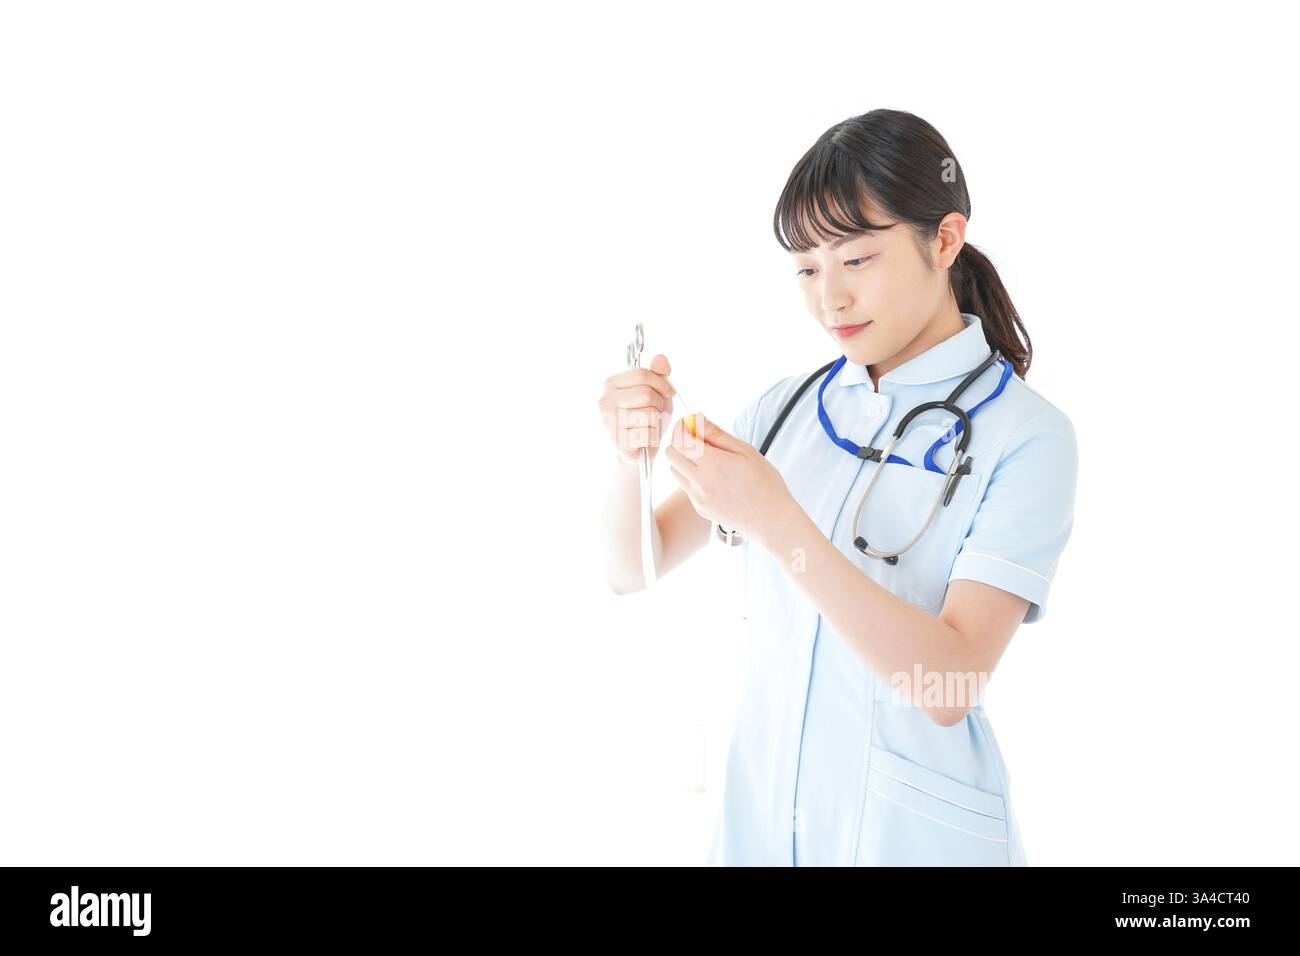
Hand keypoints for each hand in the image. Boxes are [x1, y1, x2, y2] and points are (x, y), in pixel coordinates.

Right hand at [595, 353, 676, 466]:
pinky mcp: (616, 439)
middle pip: (646, 394)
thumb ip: (659, 374)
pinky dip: (653, 437)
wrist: (639, 451)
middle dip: (659, 405)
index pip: (642, 374)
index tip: (670, 393)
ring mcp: (608, 420)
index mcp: (611, 383)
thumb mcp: (657, 393)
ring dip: (656, 422)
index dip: (662, 384)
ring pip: (648, 414)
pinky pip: (647, 432)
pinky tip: (645, 439)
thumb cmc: (647, 419)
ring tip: (649, 426)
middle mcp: (605, 400)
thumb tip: (661, 358)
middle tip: (655, 414)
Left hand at [663, 412, 793, 540]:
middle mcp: (700, 482)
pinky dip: (691, 476)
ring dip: (683, 459)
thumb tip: (698, 419)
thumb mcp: (746, 452)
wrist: (772, 520)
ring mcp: (697, 498)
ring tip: (706, 458)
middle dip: (679, 441)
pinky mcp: (699, 508)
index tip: (691, 422)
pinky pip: (685, 486)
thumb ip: (718, 435)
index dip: (681, 426)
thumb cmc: (765, 484)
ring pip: (674, 470)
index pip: (680, 439)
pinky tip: (713, 476)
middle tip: (697, 438)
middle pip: (670, 453)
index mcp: (713, 464)